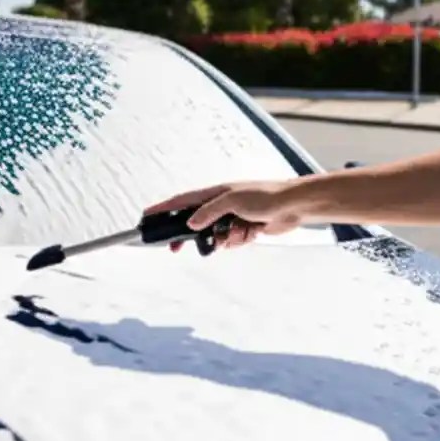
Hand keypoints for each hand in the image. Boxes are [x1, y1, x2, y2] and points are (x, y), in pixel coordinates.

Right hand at [143, 180, 303, 251]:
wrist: (292, 206)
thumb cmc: (265, 196)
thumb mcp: (232, 200)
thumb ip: (208, 212)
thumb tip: (190, 223)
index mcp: (214, 193)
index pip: (182, 201)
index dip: (164, 209)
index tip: (147, 216)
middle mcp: (220, 205)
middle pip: (194, 223)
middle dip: (189, 236)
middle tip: (175, 247)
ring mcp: (232, 218)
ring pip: (215, 236)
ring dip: (225, 239)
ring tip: (241, 231)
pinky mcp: (243, 229)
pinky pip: (231, 241)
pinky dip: (240, 240)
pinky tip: (252, 232)